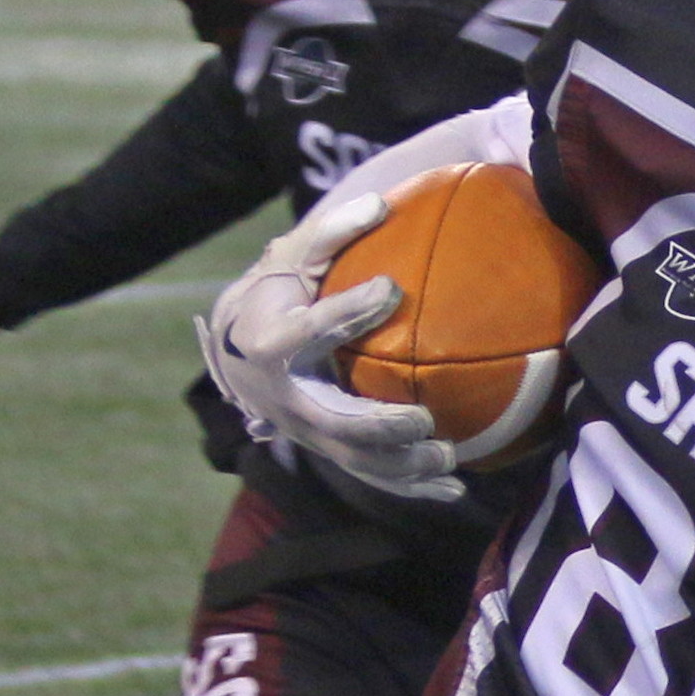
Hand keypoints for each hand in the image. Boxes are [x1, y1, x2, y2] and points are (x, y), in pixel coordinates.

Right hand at [197, 190, 458, 505]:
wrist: (239, 347)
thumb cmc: (275, 292)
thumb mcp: (292, 256)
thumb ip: (330, 233)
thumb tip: (379, 203)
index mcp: (271, 342)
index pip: (310, 329)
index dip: (346, 311)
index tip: (390, 289)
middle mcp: (284, 397)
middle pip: (332, 420)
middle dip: (377, 425)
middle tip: (424, 419)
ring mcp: (303, 429)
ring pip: (352, 458)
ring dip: (401, 467)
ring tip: (450, 460)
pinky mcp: (324, 446)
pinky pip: (367, 472)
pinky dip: (410, 486)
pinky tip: (455, 492)